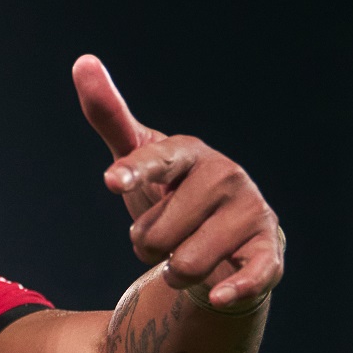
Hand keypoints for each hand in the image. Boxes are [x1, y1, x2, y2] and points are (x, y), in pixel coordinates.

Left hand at [73, 56, 283, 310]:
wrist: (222, 241)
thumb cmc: (172, 194)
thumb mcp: (139, 159)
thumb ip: (110, 116)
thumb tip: (83, 60)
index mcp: (189, 152)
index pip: (157, 160)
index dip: (135, 172)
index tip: (112, 181)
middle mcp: (225, 176)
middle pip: (157, 234)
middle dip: (148, 247)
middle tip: (164, 235)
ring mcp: (250, 212)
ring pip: (184, 264)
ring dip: (173, 271)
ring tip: (186, 255)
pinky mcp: (269, 249)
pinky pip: (249, 276)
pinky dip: (231, 288)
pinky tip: (219, 291)